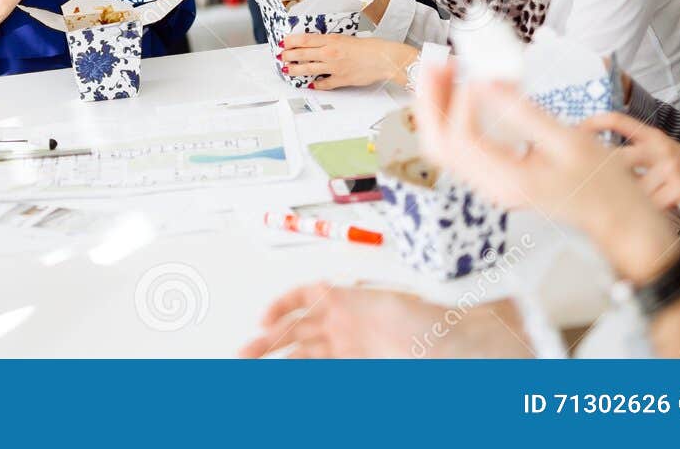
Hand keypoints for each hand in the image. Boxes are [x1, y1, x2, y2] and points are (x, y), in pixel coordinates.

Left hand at [239, 283, 524, 358]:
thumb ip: (337, 375)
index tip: (260, 384)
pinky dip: (282, 304)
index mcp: (349, 358)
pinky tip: (265, 320)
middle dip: (264, 355)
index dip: (283, 373)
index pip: (306, 364)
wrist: (439, 341)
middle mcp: (341, 336)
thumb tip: (311, 381)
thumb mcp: (369, 375)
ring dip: (265, 338)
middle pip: (293, 344)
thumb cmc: (418, 366)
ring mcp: (339, 316)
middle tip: (239, 364)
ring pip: (292, 324)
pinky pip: (303, 295)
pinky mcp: (340, 296)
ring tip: (243, 352)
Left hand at [277, 33, 414, 88]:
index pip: (305, 39)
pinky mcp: (341, 79)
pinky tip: (311, 84)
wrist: (384, 58)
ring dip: (296, 70)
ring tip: (288, 70)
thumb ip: (332, 42)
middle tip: (282, 56)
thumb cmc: (370, 47)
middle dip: (289, 55)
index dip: (292, 41)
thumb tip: (319, 45)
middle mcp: (330, 53)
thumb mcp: (347, 38)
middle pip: (303, 54)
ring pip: (309, 69)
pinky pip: (324, 83)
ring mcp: (334, 67)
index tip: (284, 42)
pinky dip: (316, 84)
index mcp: (332, 40)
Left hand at [414, 63, 679, 281]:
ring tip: (444, 71)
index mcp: (510, 181)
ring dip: (437, 107)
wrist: (619, 219)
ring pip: (443, 148)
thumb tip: (486, 83)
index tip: (478, 74)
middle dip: (431, 101)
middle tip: (437, 62)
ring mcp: (490, 186)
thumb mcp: (568, 141)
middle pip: (438, 146)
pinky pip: (459, 149)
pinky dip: (452, 119)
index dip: (461, 101)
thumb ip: (523, 113)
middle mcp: (492, 187)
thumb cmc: (605, 185)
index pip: (463, 139)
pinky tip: (461, 92)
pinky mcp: (495, 178)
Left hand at [583, 112, 679, 220]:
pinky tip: (647, 214)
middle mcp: (660, 147)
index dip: (592, 123)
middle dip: (601, 176)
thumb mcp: (662, 151)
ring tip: (624, 205)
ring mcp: (671, 167)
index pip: (617, 120)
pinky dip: (646, 211)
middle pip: (616, 158)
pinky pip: (649, 204)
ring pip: (631, 186)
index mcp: (653, 135)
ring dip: (627, 199)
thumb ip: (636, 151)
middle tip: (589, 186)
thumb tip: (597, 156)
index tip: (574, 132)